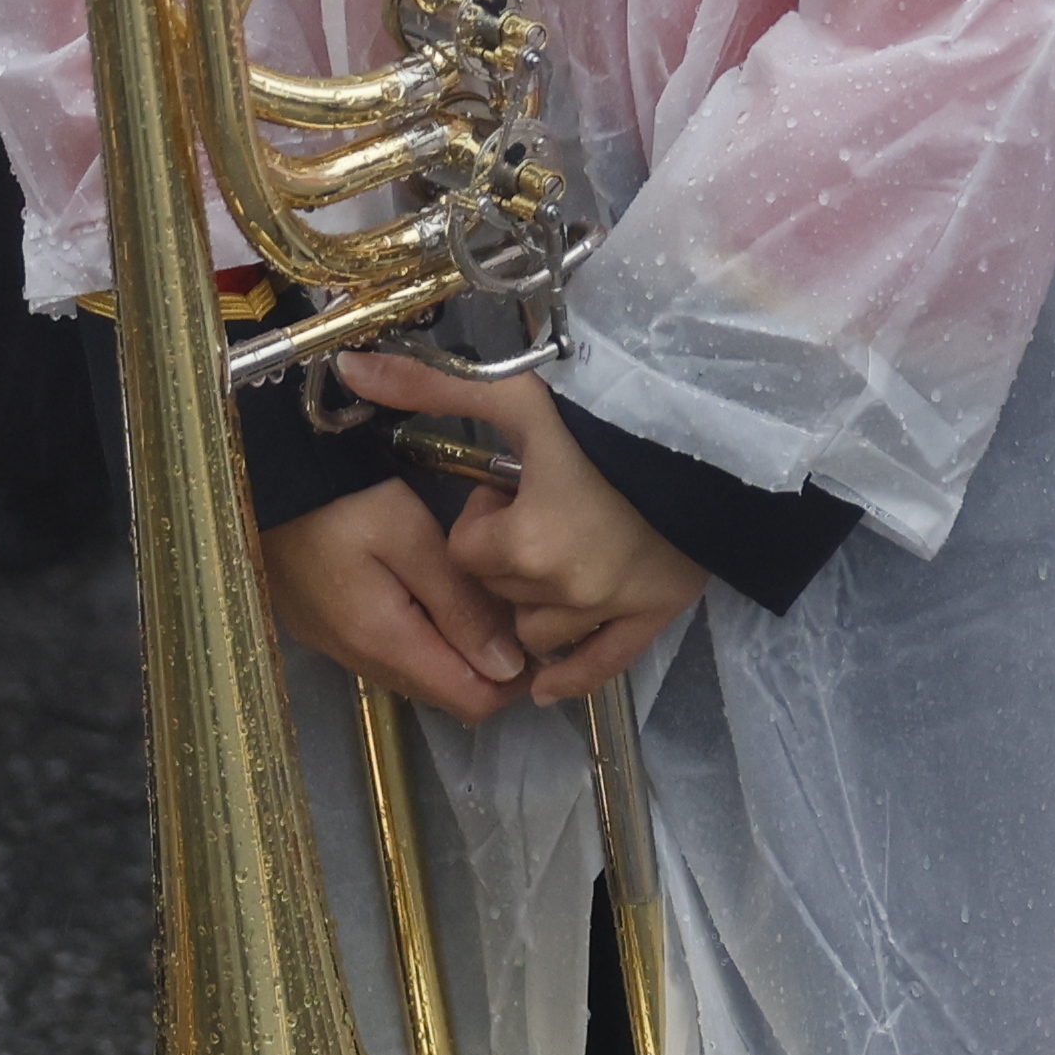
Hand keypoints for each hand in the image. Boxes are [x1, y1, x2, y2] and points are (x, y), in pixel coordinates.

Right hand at [255, 467, 533, 725]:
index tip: (536, 636)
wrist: (261, 470)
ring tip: (472, 596)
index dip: (513, 681)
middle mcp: (357, 658)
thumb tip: (509, 669)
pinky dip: (418, 635)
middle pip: (443, 693)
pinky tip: (426, 591)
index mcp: (384, 641)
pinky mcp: (320, 624)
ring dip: (451, 650)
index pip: (468, 702)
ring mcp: (333, 644)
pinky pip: (385, 652)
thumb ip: (460, 604)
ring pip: (415, 674)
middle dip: (486, 665)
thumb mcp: (410, 536)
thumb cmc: (343, 494)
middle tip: (509, 607)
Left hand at [337, 348, 699, 705]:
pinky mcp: (652, 615)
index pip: (466, 552)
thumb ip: (432, 388)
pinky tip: (544, 685)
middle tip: (542, 512)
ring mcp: (608, 607)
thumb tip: (345, 369)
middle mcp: (560, 588)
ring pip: (540, 630)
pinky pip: (602, 666)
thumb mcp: (519, 397)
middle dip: (507, 561)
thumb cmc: (607, 417)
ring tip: (562, 556)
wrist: (708, 436)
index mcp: (522, 542)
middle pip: (500, 592)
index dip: (482, 523)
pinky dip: (573, 674)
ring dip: (536, 605)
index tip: (511, 492)